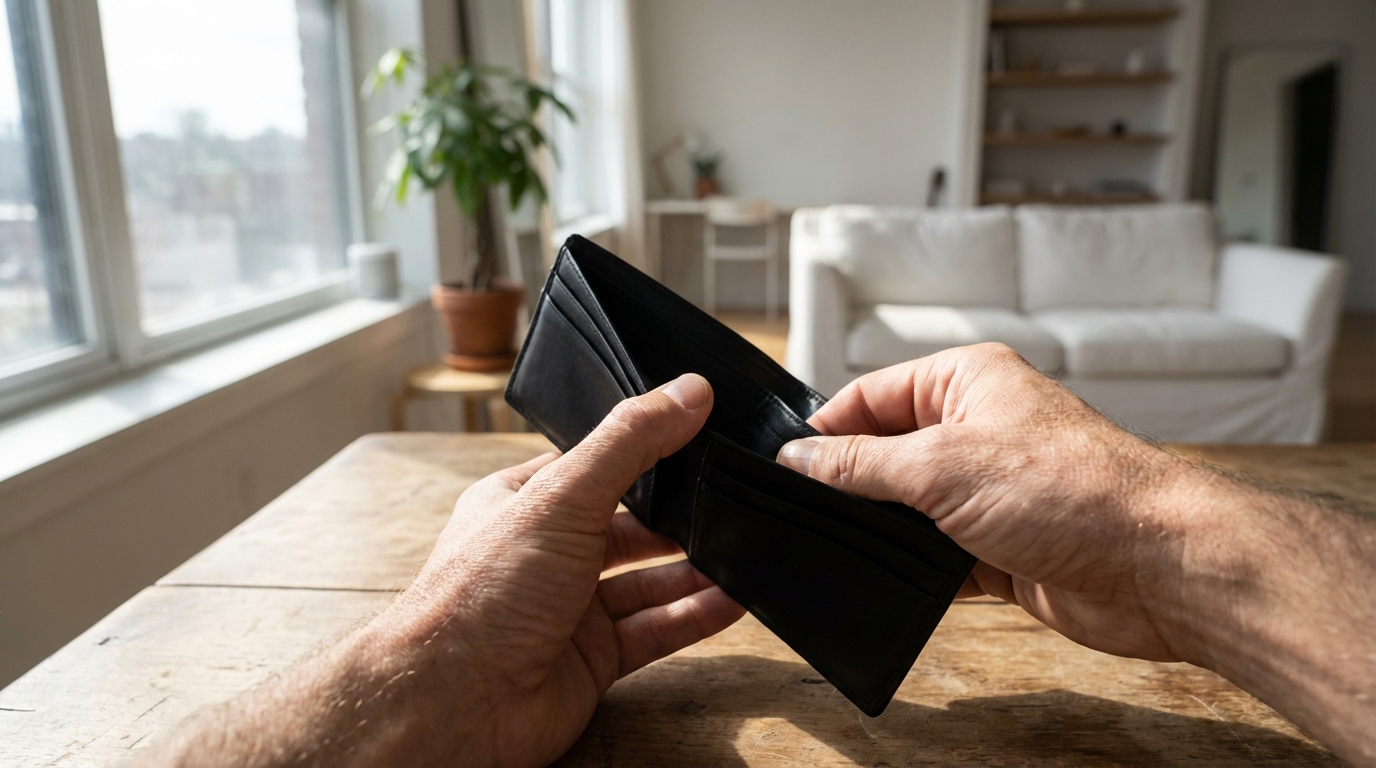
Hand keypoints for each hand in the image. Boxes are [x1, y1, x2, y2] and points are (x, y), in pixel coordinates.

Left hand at [387, 372, 744, 764]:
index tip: (701, 433)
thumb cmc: (481, 596)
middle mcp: (546, 555)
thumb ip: (629, 443)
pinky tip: (734, 600)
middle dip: (678, 520)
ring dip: (696, 570)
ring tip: (746, 550)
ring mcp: (569, 611)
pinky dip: (695, 616)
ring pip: (648, 582)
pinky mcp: (592, 661)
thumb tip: (688, 392)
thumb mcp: (562, 496)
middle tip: (731, 500)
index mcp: (523, 504)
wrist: (455, 704)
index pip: (596, 467)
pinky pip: (656, 631)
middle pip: (629, 528)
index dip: (645, 453)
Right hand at [778, 344, 1375, 764]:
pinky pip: (936, 557)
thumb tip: (800, 458)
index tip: (784, 463)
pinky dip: (913, 570)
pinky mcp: (1002, 547)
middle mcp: (980, 430)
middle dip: (850, 482)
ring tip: (844, 548)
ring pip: (910, 509)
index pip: (873, 395)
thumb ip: (862, 464)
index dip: (826, 428)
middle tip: (803, 510)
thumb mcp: (942, 465)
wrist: (1155, 566)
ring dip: (884, 530)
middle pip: (887, 453)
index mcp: (967, 383)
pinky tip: (891, 581)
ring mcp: (991, 491)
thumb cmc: (1075, 489)